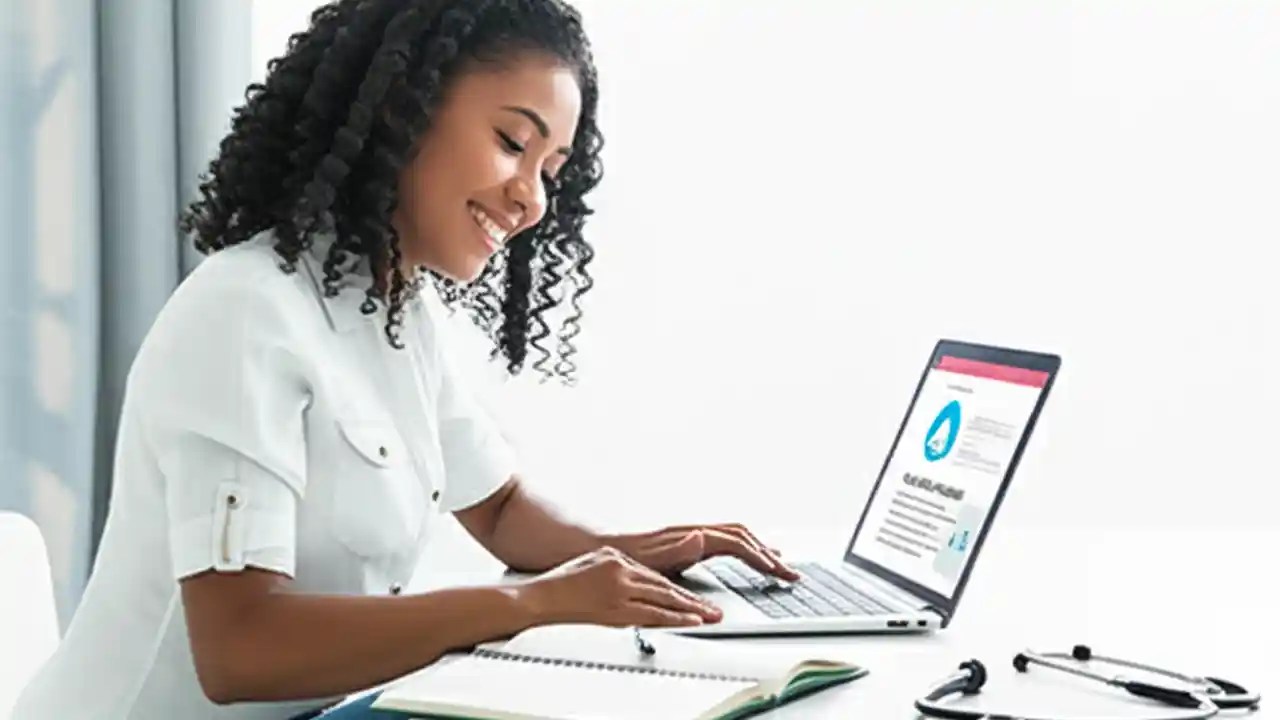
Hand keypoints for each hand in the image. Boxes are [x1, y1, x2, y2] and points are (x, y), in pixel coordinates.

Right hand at [521, 546, 722, 627]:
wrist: (540, 598)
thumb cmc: (562, 583)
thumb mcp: (595, 563)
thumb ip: (620, 568)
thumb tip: (640, 578)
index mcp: (617, 557)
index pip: (656, 575)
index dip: (678, 587)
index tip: (695, 596)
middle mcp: (622, 571)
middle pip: (665, 586)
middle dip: (693, 600)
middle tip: (714, 609)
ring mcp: (620, 590)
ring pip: (663, 600)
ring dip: (689, 609)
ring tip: (709, 616)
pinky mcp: (614, 609)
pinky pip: (650, 615)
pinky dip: (673, 618)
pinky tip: (688, 621)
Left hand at [603, 524, 799, 580]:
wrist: (604, 549)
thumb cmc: (625, 559)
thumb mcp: (650, 558)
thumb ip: (678, 548)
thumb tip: (702, 535)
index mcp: (691, 537)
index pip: (737, 544)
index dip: (760, 558)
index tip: (778, 572)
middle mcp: (695, 532)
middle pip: (743, 537)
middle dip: (769, 555)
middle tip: (791, 575)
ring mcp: (693, 536)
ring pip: (737, 537)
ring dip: (760, 550)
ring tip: (780, 565)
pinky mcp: (689, 543)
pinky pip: (726, 543)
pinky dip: (746, 550)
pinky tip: (750, 558)